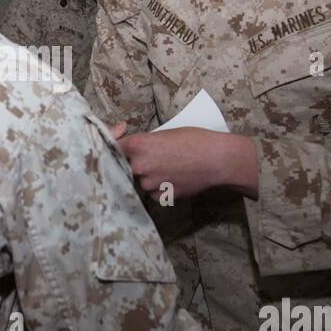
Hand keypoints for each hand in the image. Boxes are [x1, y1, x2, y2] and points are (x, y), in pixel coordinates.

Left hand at [105, 124, 257, 201]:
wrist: (217, 159)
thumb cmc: (194, 140)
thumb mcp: (164, 134)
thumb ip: (144, 143)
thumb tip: (132, 149)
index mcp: (137, 145)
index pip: (113, 147)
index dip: (113, 147)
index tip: (114, 147)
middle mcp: (138, 165)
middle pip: (126, 167)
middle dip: (136, 164)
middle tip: (155, 158)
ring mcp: (149, 183)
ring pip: (141, 182)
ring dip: (149, 177)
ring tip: (170, 168)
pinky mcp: (160, 197)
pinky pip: (153, 194)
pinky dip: (160, 189)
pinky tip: (175, 179)